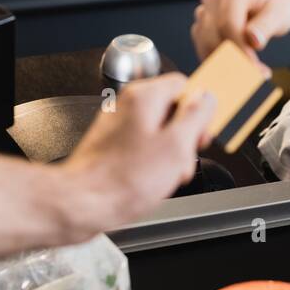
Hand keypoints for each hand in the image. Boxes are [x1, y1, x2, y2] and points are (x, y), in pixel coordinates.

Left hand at [57, 73, 214, 237]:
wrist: (83, 203)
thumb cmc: (122, 179)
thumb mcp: (176, 146)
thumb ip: (196, 116)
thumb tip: (206, 98)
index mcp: (145, 97)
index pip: (185, 86)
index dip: (199, 111)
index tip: (200, 133)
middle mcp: (128, 105)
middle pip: (172, 109)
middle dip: (184, 136)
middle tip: (183, 158)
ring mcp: (118, 125)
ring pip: (158, 130)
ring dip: (169, 153)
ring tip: (166, 175)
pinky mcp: (111, 145)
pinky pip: (141, 145)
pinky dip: (151, 162)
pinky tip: (150, 180)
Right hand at [191, 0, 289, 66]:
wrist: (274, 2)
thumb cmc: (278, 5)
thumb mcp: (280, 13)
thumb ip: (266, 25)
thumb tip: (253, 40)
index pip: (228, 23)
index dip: (240, 49)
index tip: (256, 69)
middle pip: (214, 35)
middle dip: (235, 60)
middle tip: (258, 76)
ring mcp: (205, 11)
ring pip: (205, 44)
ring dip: (226, 65)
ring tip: (252, 75)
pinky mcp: (202, 26)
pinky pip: (204, 48)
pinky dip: (219, 63)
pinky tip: (239, 70)